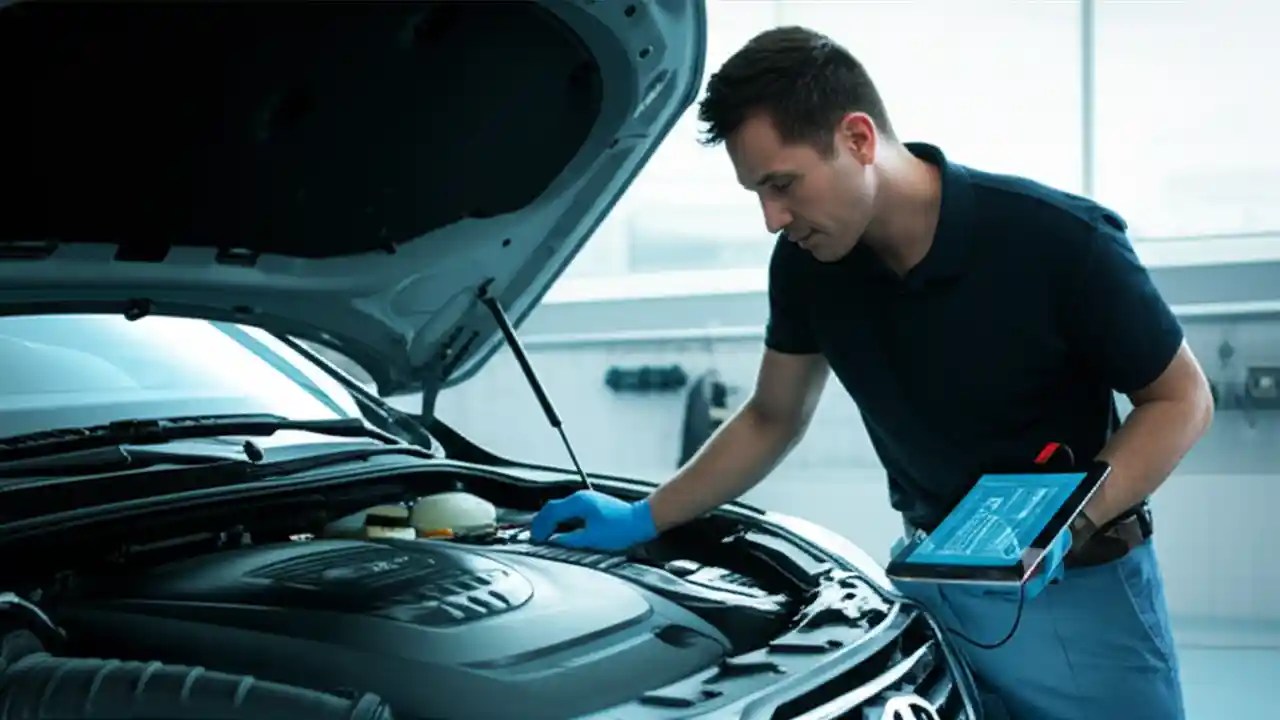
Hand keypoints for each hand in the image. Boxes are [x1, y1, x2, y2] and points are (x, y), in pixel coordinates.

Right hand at [529, 490, 657, 550]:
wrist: (642, 521)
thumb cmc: (622, 528)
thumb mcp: (593, 539)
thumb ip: (570, 540)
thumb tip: (554, 542)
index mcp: (579, 503)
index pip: (551, 513)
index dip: (540, 527)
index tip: (535, 539)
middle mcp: (581, 498)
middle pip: (553, 508)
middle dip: (541, 522)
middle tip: (535, 536)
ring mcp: (587, 500)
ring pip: (560, 508)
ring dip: (550, 520)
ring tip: (544, 534)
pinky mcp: (592, 505)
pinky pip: (569, 510)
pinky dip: (560, 519)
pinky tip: (560, 529)